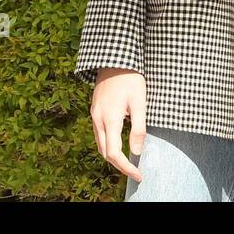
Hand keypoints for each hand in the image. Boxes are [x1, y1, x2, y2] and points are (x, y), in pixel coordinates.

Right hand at [91, 68, 147, 182]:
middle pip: (105, 152)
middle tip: (135, 171)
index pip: (114, 154)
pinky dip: (108, 144)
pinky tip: (119, 143)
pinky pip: (99, 134)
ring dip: (113, 155)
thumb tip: (137, 152)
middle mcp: (97, 119)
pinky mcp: (95, 110)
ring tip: (129, 161)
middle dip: (119, 165)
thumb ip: (138, 128)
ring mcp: (94, 115)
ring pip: (100, 144)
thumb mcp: (139, 102)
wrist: (114, 58)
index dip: (126, 167)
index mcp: (109, 119)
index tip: (139, 174)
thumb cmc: (130, 78)